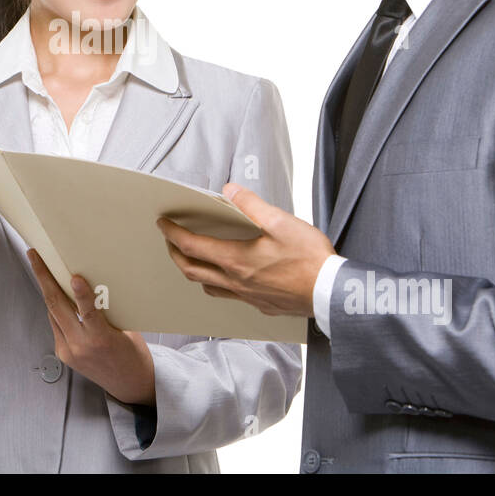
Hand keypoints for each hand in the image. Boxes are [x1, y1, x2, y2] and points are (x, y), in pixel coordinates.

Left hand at [27, 250, 155, 406]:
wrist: (129, 384)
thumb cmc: (132, 354)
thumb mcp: (126, 329)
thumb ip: (106, 311)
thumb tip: (88, 286)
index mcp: (102, 340)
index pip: (89, 313)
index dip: (81, 293)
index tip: (75, 276)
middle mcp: (80, 347)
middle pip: (57, 307)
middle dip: (44, 279)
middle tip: (35, 257)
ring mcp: (68, 352)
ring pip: (52, 313)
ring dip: (47, 290)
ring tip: (41, 267)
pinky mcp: (62, 354)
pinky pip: (55, 323)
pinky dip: (56, 307)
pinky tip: (55, 293)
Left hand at [158, 182, 336, 316]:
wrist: (330, 293)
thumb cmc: (310, 259)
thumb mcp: (282, 222)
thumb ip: (252, 205)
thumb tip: (230, 190)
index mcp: (237, 259)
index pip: (192, 246)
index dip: (173, 234)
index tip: (163, 224)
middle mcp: (236, 281)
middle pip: (192, 270)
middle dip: (175, 253)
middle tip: (170, 241)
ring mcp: (247, 296)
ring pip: (208, 286)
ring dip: (194, 271)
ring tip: (192, 258)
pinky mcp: (260, 304)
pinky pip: (228, 296)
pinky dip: (217, 284)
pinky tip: (225, 277)